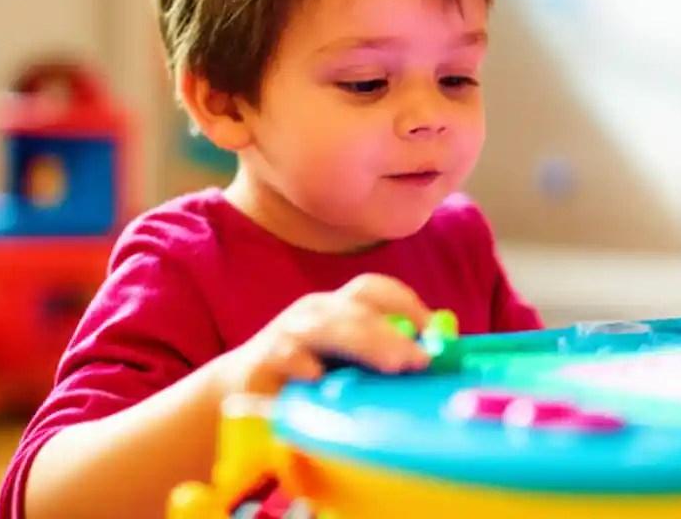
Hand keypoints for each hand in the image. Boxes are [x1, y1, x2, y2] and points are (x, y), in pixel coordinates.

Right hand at [215, 274, 431, 395]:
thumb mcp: (347, 361)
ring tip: (395, 365)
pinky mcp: (263, 360)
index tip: (437, 332)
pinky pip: (286, 357)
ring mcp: (288, 333)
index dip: (408, 305)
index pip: (375, 291)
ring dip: (366, 344)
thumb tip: (434, 361)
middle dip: (393, 332)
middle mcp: (316, 312)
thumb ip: (382, 356)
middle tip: (420, 359)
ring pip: (328, 329)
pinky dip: (304, 364)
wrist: (243, 389)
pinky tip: (320, 377)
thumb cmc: (307, 374)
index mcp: (340, 308)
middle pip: (358, 308)